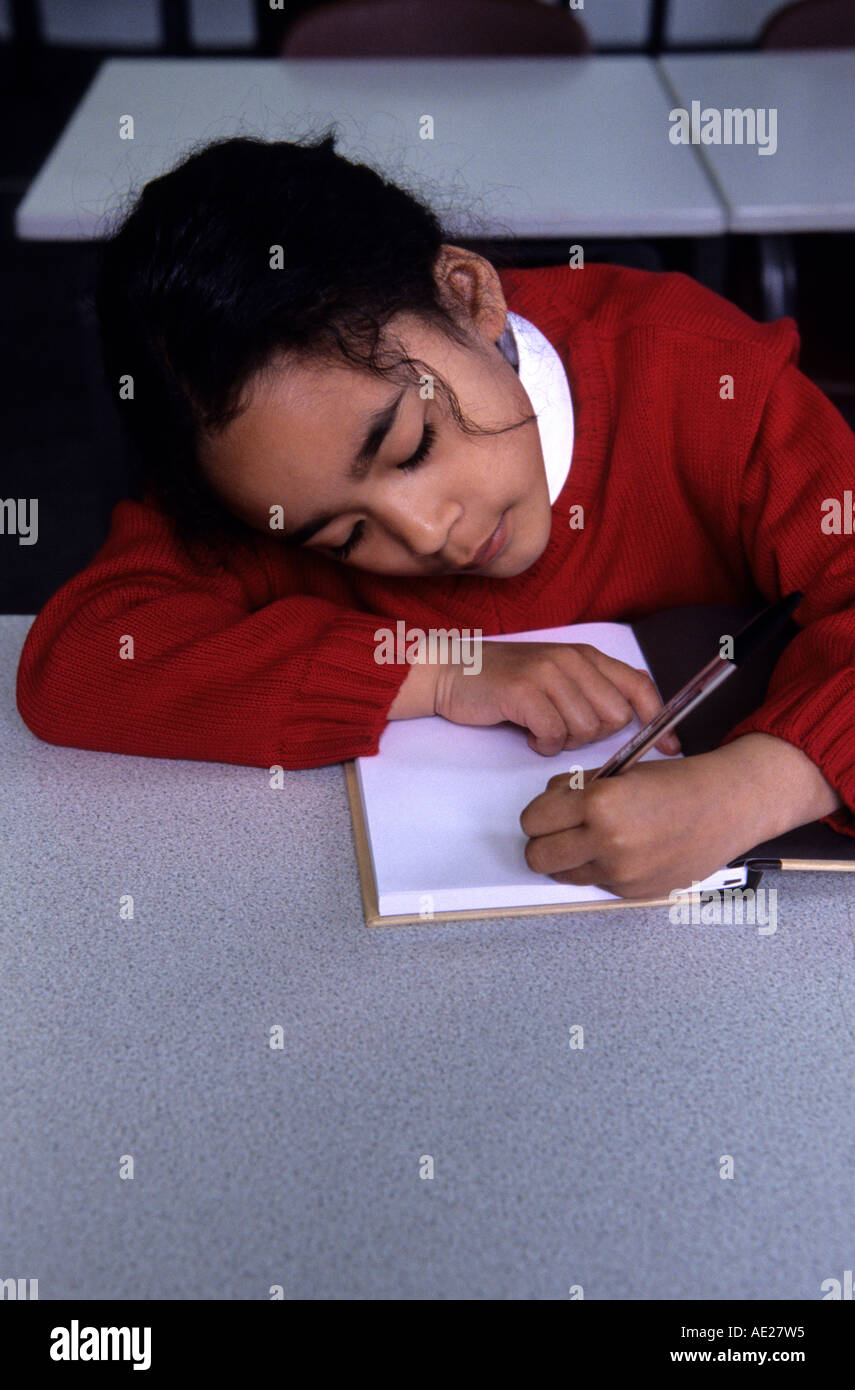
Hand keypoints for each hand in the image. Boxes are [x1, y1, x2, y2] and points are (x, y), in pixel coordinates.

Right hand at [434, 640, 680, 755]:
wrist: (453, 672)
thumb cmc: (505, 682)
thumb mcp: (555, 678)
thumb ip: (591, 691)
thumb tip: (630, 722)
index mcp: (586, 656)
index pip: (639, 685)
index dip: (660, 720)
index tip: (671, 747)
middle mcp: (572, 659)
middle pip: (615, 716)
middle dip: (594, 736)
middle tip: (565, 730)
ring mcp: (548, 673)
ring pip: (586, 729)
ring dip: (565, 741)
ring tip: (542, 729)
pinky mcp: (524, 692)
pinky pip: (554, 735)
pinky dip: (543, 745)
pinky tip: (529, 734)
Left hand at [520, 750, 755, 898]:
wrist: (729, 806)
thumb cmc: (679, 783)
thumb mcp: (619, 772)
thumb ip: (576, 790)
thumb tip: (548, 805)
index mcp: (600, 804)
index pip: (532, 820)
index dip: (538, 813)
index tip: (549, 809)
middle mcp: (608, 843)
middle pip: (537, 857)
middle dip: (543, 841)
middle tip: (560, 828)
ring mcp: (621, 873)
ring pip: (562, 875)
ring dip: (569, 858)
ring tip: (594, 838)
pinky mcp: (633, 892)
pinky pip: (595, 883)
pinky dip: (599, 868)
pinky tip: (624, 849)